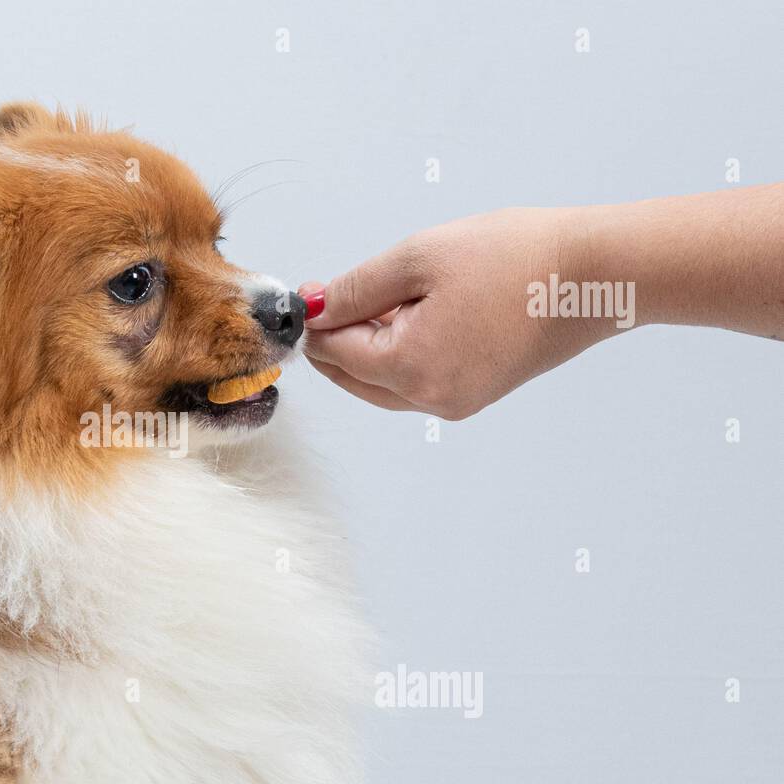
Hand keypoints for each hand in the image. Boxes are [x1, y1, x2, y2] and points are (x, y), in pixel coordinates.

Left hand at [301, 207, 617, 419]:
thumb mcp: (420, 258)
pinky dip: (401, 352)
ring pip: (382, 382)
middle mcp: (430, 398)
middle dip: (337, 337)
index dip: (317, 320)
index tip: (310, 288)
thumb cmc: (517, 258)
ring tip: (380, 295)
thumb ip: (357, 288)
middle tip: (336, 289)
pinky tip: (411, 313)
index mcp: (410, 368)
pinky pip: (417, 380)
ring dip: (368, 345)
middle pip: (353, 375)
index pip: (335, 352)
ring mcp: (456, 402)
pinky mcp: (476, 393)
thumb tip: (316, 309)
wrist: (595, 273)